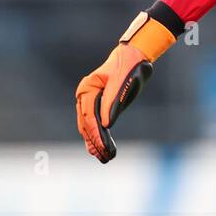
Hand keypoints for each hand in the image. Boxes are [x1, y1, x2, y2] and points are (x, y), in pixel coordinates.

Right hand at [75, 40, 152, 162]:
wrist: (132, 56)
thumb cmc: (127, 67)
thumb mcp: (121, 83)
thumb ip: (113, 102)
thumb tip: (106, 125)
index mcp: (87, 87)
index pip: (89, 114)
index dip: (95, 132)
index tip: (102, 146)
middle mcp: (84, 95)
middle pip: (86, 123)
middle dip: (95, 141)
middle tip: (105, 157)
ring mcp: (88, 100)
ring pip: (88, 126)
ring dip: (95, 142)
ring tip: (104, 158)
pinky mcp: (96, 105)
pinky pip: (93, 123)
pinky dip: (97, 136)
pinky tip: (99, 150)